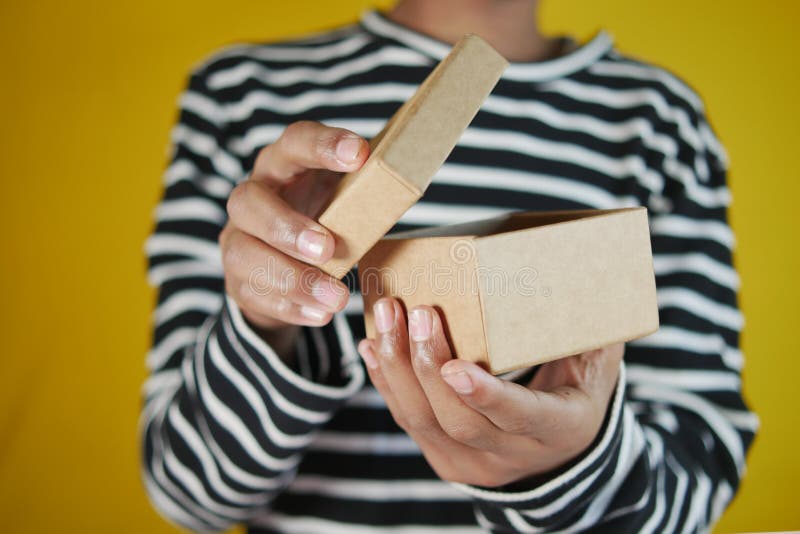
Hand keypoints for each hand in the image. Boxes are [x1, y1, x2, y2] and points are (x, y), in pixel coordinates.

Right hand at [221, 121, 368, 340]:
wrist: (287, 266)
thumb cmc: (324, 221)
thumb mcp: (342, 201)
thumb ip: (365, 192)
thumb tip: (408, 181)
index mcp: (283, 166)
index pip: (294, 142)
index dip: (322, 145)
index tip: (360, 154)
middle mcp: (251, 198)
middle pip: (250, 201)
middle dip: (288, 226)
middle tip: (328, 248)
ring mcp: (237, 239)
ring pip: (245, 254)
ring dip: (293, 278)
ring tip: (336, 297)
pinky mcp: (237, 279)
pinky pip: (254, 294)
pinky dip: (290, 307)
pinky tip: (320, 315)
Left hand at [357, 297, 623, 487]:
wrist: (563, 447)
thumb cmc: (580, 384)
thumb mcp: (596, 357)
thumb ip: (585, 323)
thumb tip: (573, 264)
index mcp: (562, 429)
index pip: (521, 417)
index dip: (487, 395)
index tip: (455, 366)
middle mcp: (516, 456)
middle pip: (460, 421)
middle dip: (428, 366)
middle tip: (416, 313)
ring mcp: (476, 464)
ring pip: (424, 423)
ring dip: (397, 368)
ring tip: (385, 317)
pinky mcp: (446, 459)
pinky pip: (410, 422)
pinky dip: (387, 382)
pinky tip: (373, 346)